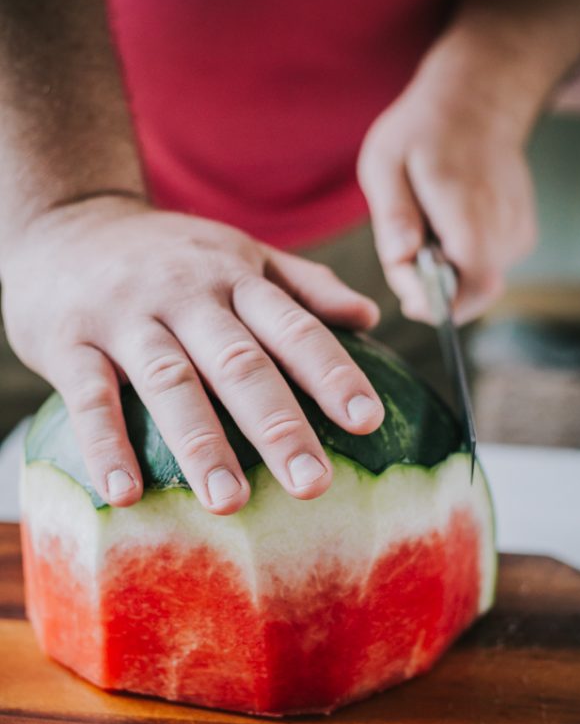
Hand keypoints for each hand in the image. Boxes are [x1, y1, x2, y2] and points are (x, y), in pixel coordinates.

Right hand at [1, 195, 382, 511]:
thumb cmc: (170, 255)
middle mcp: (186, 296)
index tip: (368, 421)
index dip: (332, 373)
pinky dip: (105, 445)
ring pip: (169, 382)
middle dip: (278, 424)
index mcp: (235, 278)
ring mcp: (125, 318)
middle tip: (312, 484)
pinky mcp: (70, 342)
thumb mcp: (239, 254)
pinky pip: (89, 397)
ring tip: (229, 503)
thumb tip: (370, 314)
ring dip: (200, 444)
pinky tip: (126, 493)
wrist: (66, 221)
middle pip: (238, 362)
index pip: (293, 328)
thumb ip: (301, 285)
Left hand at [358, 66, 536, 323]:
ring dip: (444, 271)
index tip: (404, 275)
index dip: (430, 301)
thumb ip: (393, 216)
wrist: (479, 98)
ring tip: (428, 222)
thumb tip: (401, 258)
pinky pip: (484, 269)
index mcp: (471, 216)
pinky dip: (460, 258)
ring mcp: (519, 237)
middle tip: (408, 246)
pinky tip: (448, 221)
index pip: (464, 293)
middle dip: (431, 288)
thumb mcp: (386, 162)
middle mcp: (505, 232)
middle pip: (468, 296)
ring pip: (475, 286)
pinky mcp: (522, 238)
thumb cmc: (423, 130)